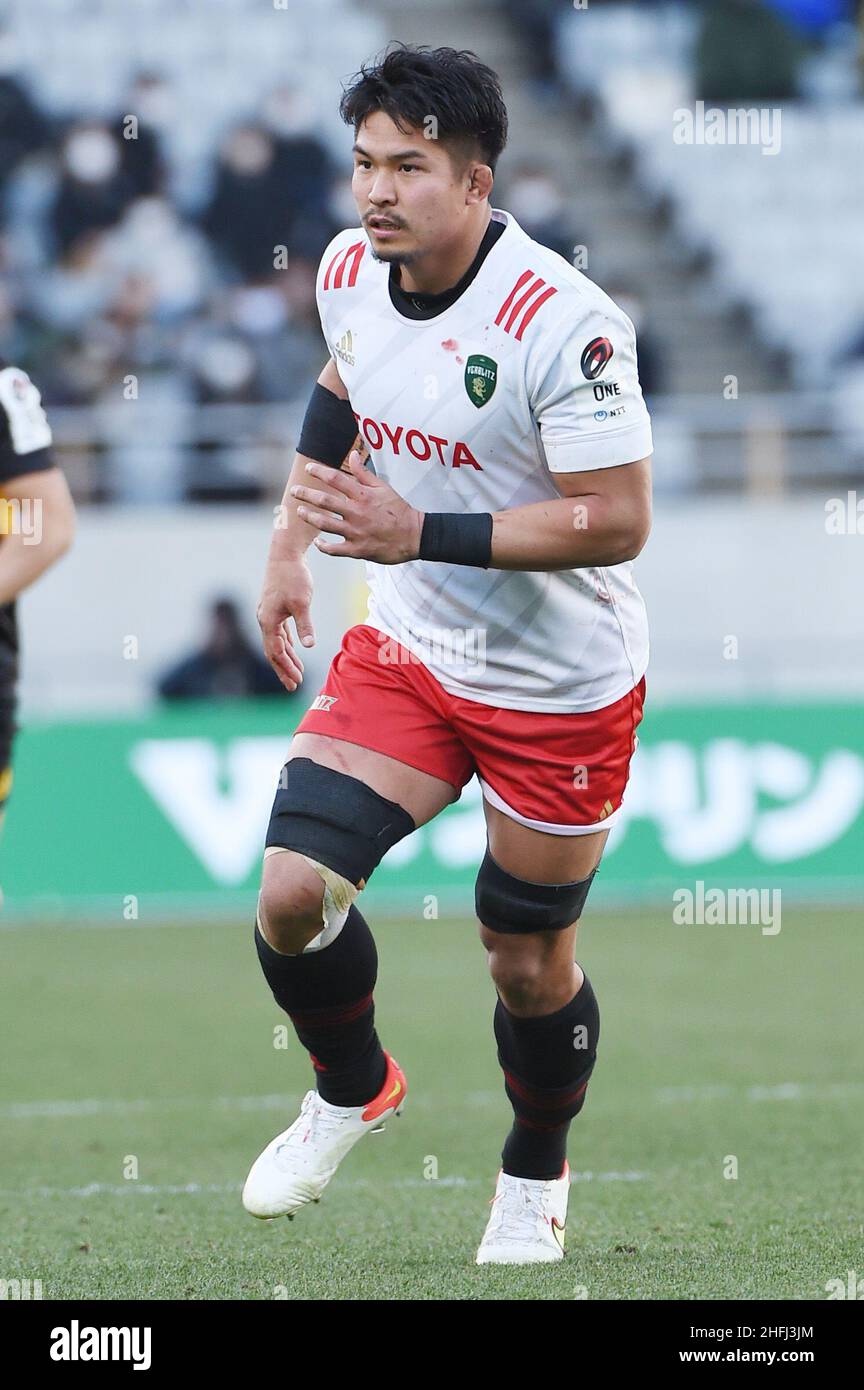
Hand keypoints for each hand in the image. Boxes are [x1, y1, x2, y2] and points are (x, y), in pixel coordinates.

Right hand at [256, 557, 314, 691]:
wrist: (285, 555)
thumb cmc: (294, 577)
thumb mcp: (302, 602)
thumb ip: (304, 625)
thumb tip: (308, 646)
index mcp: (268, 621)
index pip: (276, 652)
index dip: (287, 668)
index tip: (298, 681)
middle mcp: (264, 619)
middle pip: (273, 651)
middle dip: (284, 669)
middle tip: (294, 686)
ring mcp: (268, 614)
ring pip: (276, 642)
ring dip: (287, 658)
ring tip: (298, 672)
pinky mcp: (275, 608)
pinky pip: (280, 632)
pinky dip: (287, 643)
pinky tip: (295, 649)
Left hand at [289, 450, 423, 563]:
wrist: (415, 536)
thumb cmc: (399, 510)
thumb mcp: (383, 487)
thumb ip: (364, 472)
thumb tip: (352, 454)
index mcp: (363, 495)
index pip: (336, 479)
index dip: (319, 472)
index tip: (308, 469)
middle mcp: (357, 512)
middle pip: (325, 501)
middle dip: (306, 494)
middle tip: (294, 491)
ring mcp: (356, 532)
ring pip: (325, 524)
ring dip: (309, 517)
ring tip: (299, 512)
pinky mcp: (358, 549)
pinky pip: (335, 549)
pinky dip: (324, 546)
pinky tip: (317, 542)